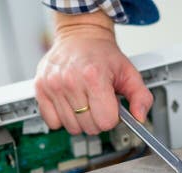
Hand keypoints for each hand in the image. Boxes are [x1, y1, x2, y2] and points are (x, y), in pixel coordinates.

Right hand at [35, 11, 152, 134]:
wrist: (80, 36)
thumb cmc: (103, 55)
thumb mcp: (129, 73)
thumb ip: (141, 97)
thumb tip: (140, 117)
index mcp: (94, 76)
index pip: (106, 121)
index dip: (112, 117)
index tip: (110, 105)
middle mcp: (70, 81)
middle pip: (89, 127)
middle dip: (97, 119)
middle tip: (97, 101)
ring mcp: (53, 85)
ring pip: (71, 128)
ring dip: (80, 119)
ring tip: (83, 100)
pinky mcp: (40, 88)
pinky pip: (52, 122)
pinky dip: (62, 117)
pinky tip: (69, 102)